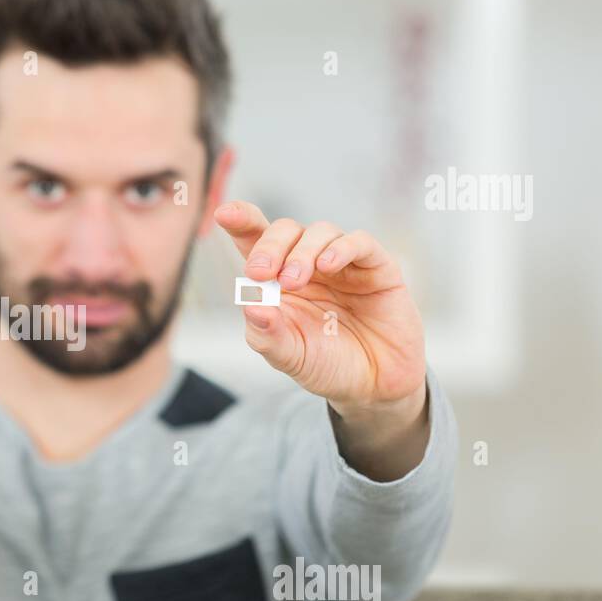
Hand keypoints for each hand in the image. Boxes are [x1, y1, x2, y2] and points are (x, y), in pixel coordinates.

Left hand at [214, 201, 425, 417]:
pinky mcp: (377, 268)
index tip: (223, 214)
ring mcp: (343, 264)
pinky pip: (360, 243)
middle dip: (269, 245)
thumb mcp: (289, 356)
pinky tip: (328, 265)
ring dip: (302, 252)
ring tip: (294, 281)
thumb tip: (250, 306)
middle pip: (285, 230)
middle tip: (261, 272)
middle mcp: (309, 264)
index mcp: (278, 279)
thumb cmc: (327, 365)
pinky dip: (342, 248)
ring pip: (320, 231)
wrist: (374, 387)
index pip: (255, 240)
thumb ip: (267, 334)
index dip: (241, 220)